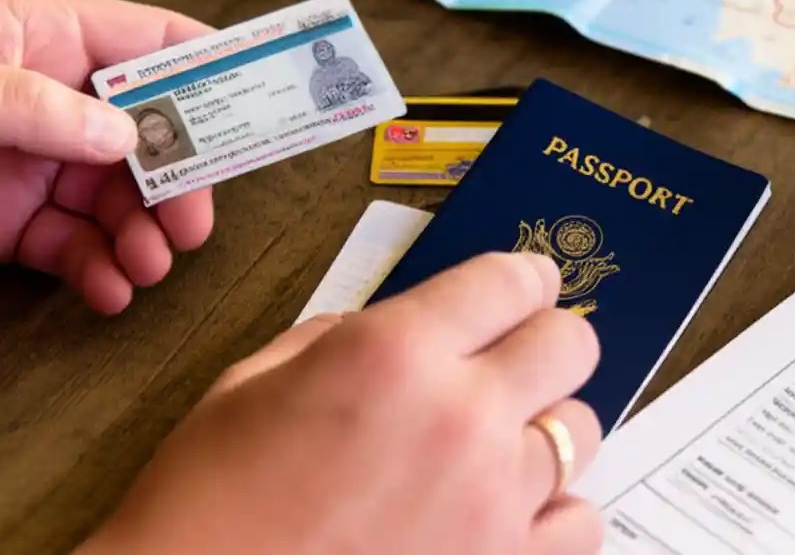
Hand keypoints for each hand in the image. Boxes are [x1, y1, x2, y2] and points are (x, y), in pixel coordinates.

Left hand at [0, 0, 216, 313]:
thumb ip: (40, 104)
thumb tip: (125, 136)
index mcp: (44, 39)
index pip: (149, 43)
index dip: (209, 69)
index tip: (257, 107)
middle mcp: (49, 101)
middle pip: (149, 137)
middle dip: (180, 182)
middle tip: (195, 223)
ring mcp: (30, 164)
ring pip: (118, 200)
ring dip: (145, 237)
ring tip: (152, 266)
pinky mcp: (8, 224)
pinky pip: (73, 246)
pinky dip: (99, 271)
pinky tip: (111, 289)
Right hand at [77, 252, 605, 554]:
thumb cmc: (205, 504)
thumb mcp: (255, 384)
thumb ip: (350, 337)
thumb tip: (416, 329)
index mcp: (394, 353)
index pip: (511, 281)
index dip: (524, 279)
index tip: (526, 288)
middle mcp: (460, 419)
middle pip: (571, 345)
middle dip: (546, 343)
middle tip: (515, 361)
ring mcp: (493, 503)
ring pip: (581, 431)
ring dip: (543, 430)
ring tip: (493, 449)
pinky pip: (583, 522)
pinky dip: (554, 511)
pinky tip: (509, 513)